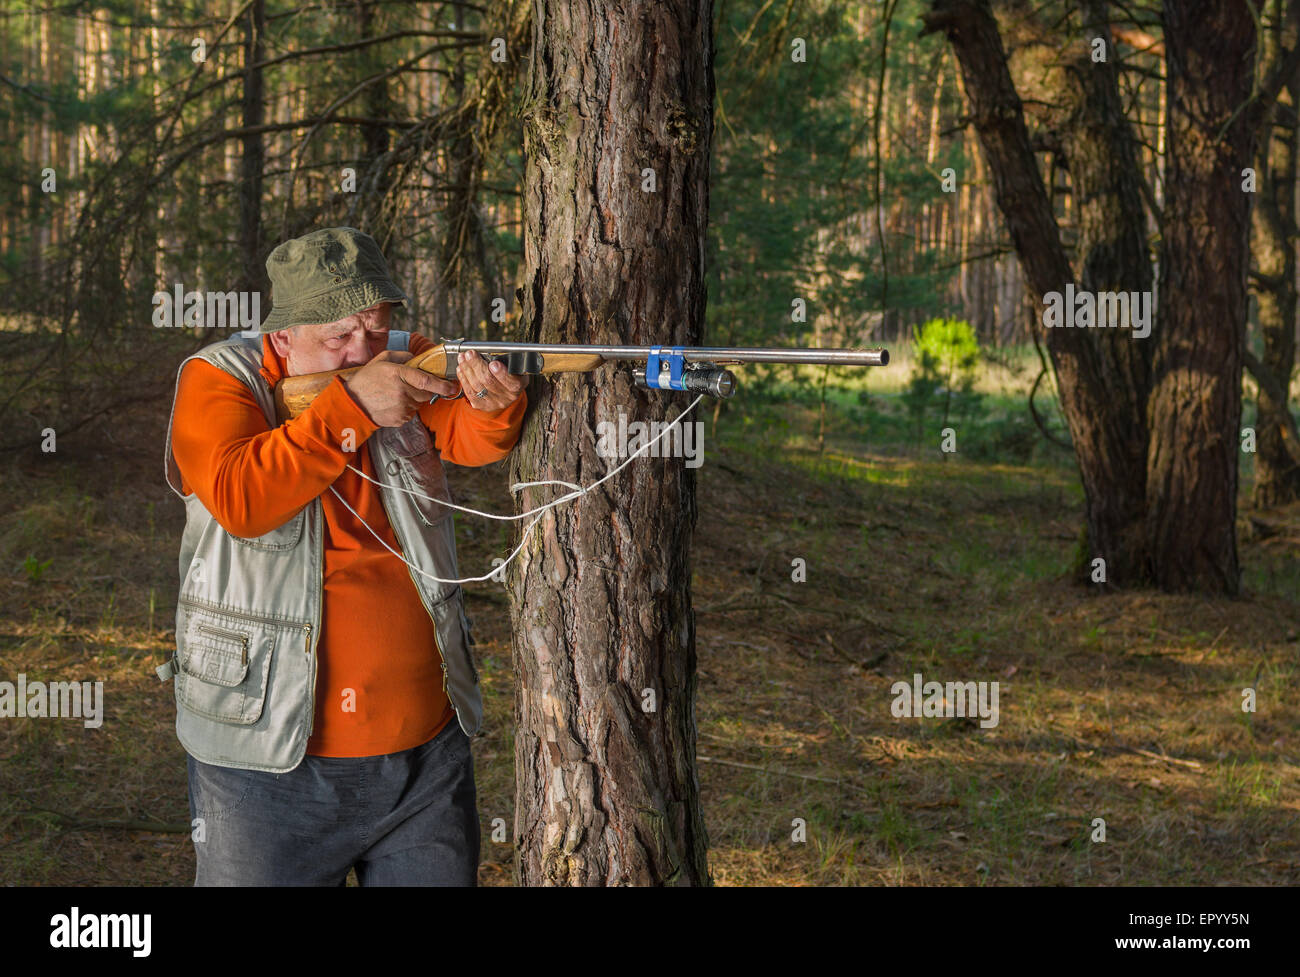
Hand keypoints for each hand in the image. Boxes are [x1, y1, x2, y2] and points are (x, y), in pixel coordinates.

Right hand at [343, 350, 458, 426]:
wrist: (352, 403)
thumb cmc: (367, 379)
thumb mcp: (382, 359)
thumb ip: (403, 356)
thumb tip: (418, 359)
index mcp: (399, 374)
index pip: (427, 381)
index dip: (443, 385)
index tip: (453, 387)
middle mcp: (403, 392)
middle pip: (426, 393)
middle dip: (424, 389)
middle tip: (410, 385)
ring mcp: (402, 408)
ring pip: (419, 403)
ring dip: (413, 398)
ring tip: (395, 394)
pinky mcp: (400, 419)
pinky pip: (411, 413)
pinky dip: (406, 408)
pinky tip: (392, 403)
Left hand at [457, 350, 525, 410]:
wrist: (503, 391)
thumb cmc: (507, 373)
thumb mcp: (510, 365)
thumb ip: (502, 360)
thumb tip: (484, 351)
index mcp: (518, 384)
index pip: (511, 381)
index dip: (501, 373)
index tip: (493, 363)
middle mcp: (508, 396)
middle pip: (489, 381)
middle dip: (477, 365)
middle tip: (470, 354)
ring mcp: (495, 403)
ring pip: (477, 386)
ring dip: (467, 370)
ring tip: (462, 359)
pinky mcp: (483, 405)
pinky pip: (471, 393)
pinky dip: (464, 379)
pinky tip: (461, 370)